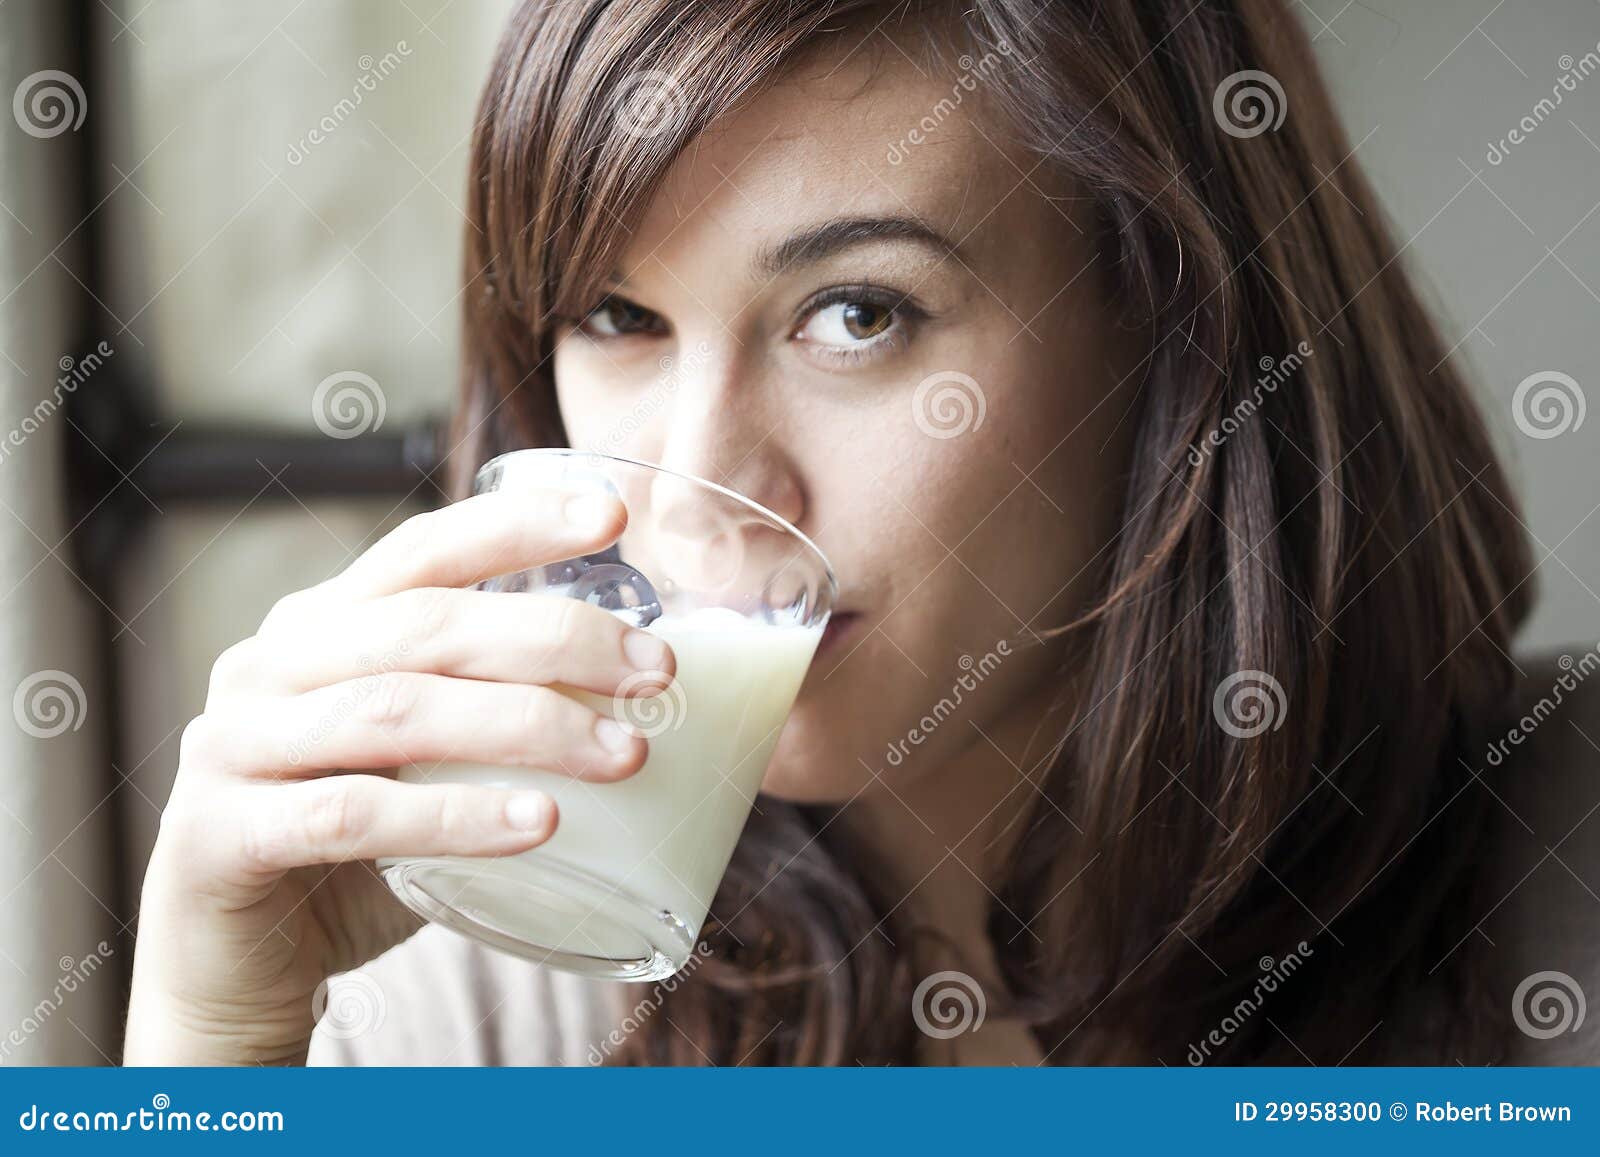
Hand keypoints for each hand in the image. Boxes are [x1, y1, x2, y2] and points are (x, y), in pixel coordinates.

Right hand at [123, 488, 674, 1064]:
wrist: (236, 971)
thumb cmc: (356, 853)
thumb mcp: (419, 758)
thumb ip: (483, 705)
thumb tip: (638, 679)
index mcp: (318, 626)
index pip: (423, 550)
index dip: (518, 525)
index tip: (614, 517)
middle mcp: (267, 667)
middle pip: (425, 625)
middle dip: (556, 639)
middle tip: (657, 674)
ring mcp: (235, 748)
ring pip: (398, 711)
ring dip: (527, 727)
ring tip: (624, 755)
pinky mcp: (221, 837)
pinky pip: (353, 816)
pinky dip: (455, 817)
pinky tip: (539, 825)